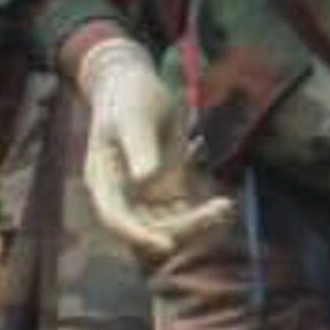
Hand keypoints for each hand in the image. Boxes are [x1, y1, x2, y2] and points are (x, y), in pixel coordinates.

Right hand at [70, 30, 227, 257]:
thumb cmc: (128, 97)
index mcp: (104, 181)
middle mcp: (123, 195)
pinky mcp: (167, 188)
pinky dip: (202, 212)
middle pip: (149, 226)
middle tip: (219, 210)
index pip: (116, 218)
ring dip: (197, 222)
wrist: (136, 84)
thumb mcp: (134, 117)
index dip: (138, 235)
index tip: (167, 245)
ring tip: (225, 206)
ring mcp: (146, 194)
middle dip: (182, 227)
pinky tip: (224, 202)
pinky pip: (184, 211)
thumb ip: (139, 147)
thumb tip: (144, 181)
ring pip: (170, 224)